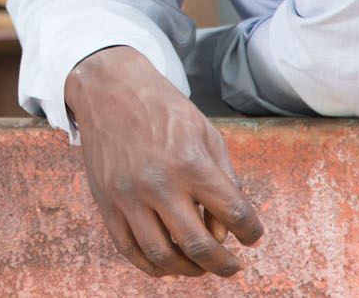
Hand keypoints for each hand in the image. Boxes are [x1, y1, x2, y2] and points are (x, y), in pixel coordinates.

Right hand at [65, 45, 262, 278]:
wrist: (109, 88)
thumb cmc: (163, 109)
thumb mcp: (206, 132)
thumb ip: (225, 180)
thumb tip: (226, 231)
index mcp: (190, 162)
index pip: (234, 214)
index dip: (251, 232)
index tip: (252, 236)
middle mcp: (159, 182)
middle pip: (198, 245)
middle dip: (223, 264)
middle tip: (232, 267)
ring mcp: (128, 195)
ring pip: (162, 255)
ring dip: (188, 270)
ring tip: (199, 266)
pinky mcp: (106, 202)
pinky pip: (128, 249)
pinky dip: (151, 265)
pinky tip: (167, 264)